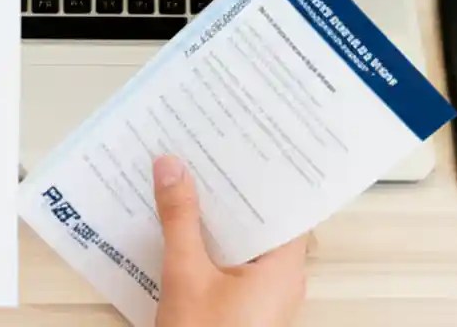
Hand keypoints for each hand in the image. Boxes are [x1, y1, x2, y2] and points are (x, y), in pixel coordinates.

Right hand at [152, 155, 307, 326]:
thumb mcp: (186, 275)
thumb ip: (180, 220)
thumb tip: (172, 167)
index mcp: (284, 268)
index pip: (282, 206)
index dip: (259, 176)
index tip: (237, 146)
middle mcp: (281, 281)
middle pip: (256, 223)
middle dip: (226, 193)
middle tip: (202, 157)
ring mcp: (262, 297)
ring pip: (239, 245)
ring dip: (213, 222)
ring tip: (186, 184)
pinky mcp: (242, 309)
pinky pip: (228, 265)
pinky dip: (208, 247)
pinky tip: (180, 231)